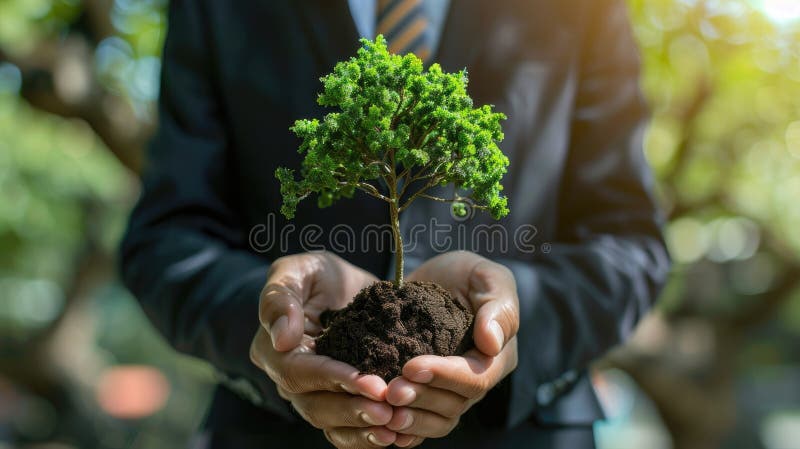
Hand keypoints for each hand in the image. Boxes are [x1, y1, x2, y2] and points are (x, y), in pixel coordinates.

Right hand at [250, 251, 396, 447]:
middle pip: (315, 406)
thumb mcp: (299, 270)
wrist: (346, 289)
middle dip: (353, 410)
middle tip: (388, 410)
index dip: (334, 380)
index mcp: (273, 349)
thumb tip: (281, 338)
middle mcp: (289, 379)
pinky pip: (346, 431)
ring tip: (395, 425)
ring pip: (331, 424)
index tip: (371, 383)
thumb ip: (280, 297)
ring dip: (363, 428)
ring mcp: (313, 395)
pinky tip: (396, 434)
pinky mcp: (337, 403)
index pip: (300, 372)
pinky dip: (368, 436)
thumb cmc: (318, 275)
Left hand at [385, 251, 519, 446]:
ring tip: (384, 409)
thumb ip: (497, 307)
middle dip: (420, 399)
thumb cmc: (467, 274)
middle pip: (454, 404)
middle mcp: (476, 380)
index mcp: (497, 357)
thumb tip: (492, 342)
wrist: (437, 281)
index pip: (475, 378)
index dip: (443, 376)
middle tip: (390, 391)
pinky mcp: (428, 394)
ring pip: (437, 420)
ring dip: (410, 418)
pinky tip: (384, 429)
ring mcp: (451, 391)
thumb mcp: (486, 277)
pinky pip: (421, 423)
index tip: (411, 366)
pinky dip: (405, 430)